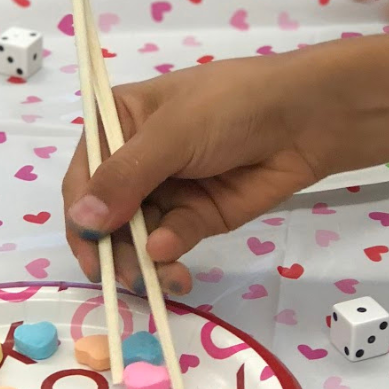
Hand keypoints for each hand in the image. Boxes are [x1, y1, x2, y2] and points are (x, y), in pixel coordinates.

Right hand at [62, 55, 332, 293]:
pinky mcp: (194, 218)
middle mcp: (132, 161)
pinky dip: (167, 259)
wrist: (306, 120)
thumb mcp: (173, 133)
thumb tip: (82, 222)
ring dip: (140, 264)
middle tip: (125, 279)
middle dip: (112, 250)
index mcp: (116, 124)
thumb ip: (126, 177)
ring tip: (156, 281)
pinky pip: (168, 244)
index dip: (81, 217)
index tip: (90, 249)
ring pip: (134, 238)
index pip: (82, 177)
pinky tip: (175, 268)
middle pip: (104, 216)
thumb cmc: (232, 106)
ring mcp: (164, 191)